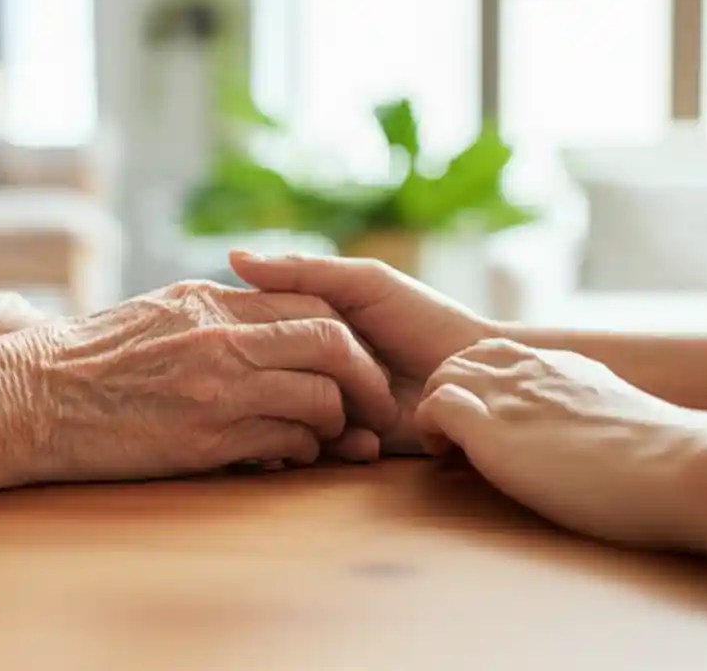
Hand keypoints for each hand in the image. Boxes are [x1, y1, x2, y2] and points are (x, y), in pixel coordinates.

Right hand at [0, 280, 398, 481]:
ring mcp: (216, 387)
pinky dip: (300, 450)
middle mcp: (221, 336)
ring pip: (319, 399)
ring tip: (328, 436)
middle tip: (372, 405)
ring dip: (334, 422)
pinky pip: (285, 442)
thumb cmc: (90, 358)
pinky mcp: (205, 438)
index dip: (348, 333)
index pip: (312, 301)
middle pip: (331, 344)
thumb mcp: (160, 311)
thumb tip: (268, 320)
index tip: (356, 359)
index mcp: (211, 299)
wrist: (32, 398)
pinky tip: (288, 454)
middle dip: (364, 378)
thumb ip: (218, 311)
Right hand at [230, 251, 496, 451]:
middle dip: (273, 385)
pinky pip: (319, 449)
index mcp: (311, 323)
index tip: (231, 346)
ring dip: (301, 420)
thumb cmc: (425, 317)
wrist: (475, 372)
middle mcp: (315, 365)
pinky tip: (341, 442)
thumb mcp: (364, 283)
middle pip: (272, 377)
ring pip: (289, 416)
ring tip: (323, 416)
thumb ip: (303, 272)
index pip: (262, 331)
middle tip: (270, 388)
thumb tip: (234, 258)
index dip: (248, 337)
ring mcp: (330, 404)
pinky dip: (324, 447)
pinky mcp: (349, 440)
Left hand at [416, 338, 702, 546]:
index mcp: (565, 367)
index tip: (486, 421)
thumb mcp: (620, 423)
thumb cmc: (663, 466)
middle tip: (457, 438)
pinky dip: (429, 428)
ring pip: (442, 372)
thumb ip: (593, 418)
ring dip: (435, 409)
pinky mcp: (492, 427)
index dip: (481, 384)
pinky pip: (434, 405)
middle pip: (462, 356)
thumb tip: (597, 441)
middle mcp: (533, 369)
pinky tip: (449, 457)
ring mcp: (510, 394)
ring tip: (450, 448)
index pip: (500, 353)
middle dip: (450, 393)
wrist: (678, 468)